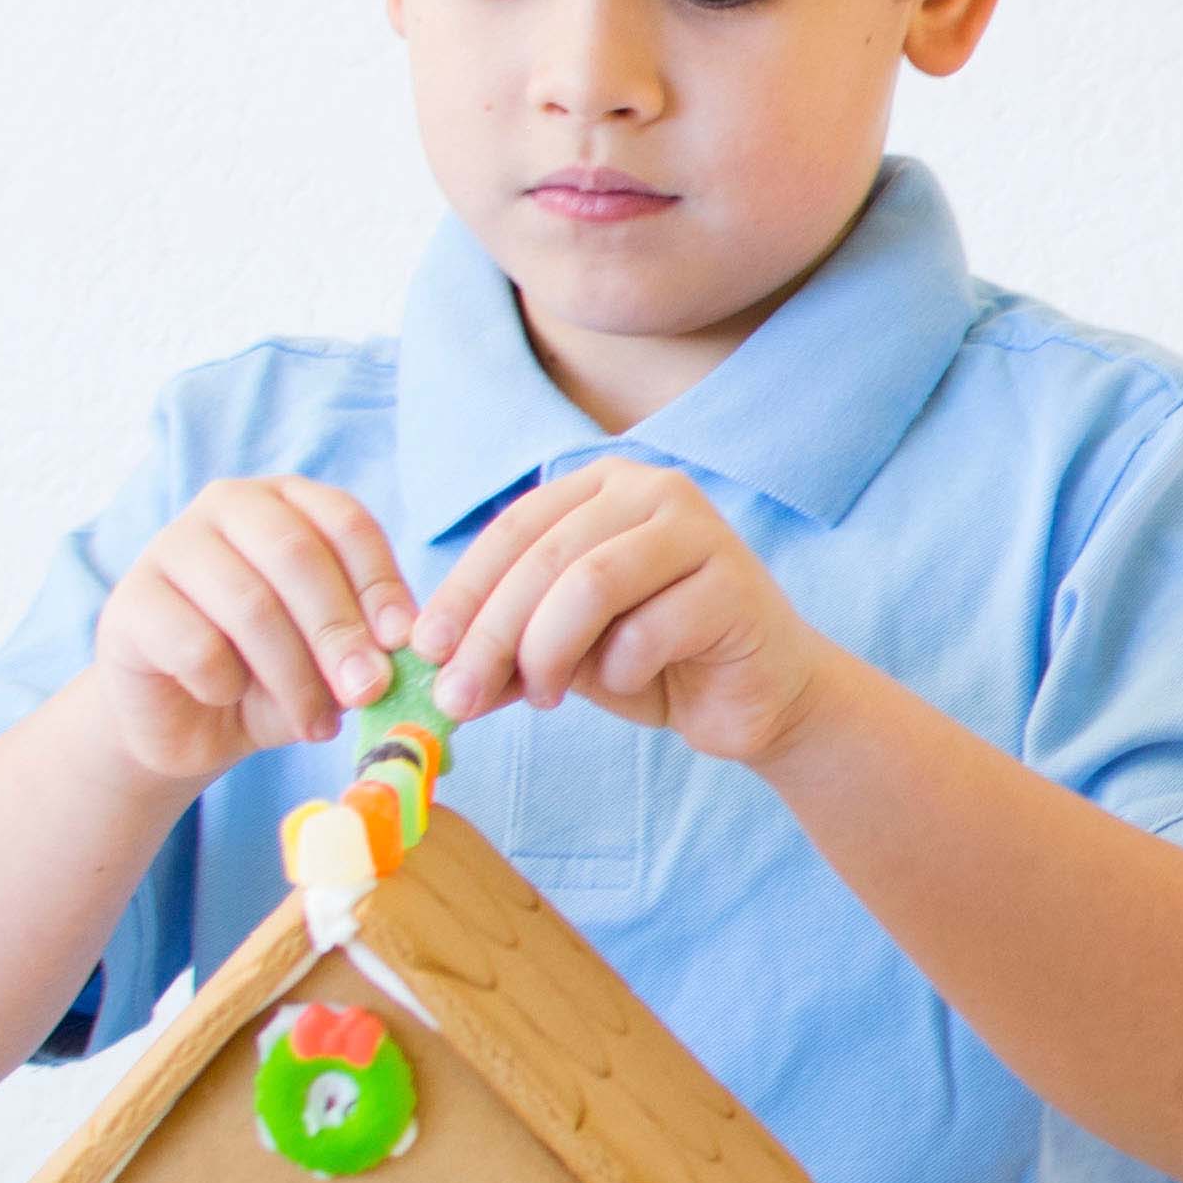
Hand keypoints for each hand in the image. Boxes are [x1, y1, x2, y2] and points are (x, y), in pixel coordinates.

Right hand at [87, 478, 417, 783]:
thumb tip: (410, 650)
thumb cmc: (270, 675)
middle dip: (340, 632)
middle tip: (367, 692)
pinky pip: (196, 645)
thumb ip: (367, 645)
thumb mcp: (332, 657)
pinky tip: (226, 698)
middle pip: (298, 556)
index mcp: (290, 502)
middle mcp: (229, 505)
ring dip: (293, 675)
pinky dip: (225, 685)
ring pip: (250, 605)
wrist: (182, 721)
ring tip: (316, 723)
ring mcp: (171, 546)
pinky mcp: (130, 603)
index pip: (346, 522)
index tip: (407, 642)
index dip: (381, 584)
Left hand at [416, 460, 834, 768]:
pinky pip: (648, 630)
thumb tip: (428, 664)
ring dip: (548, 653)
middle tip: (459, 696)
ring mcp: (701, 531)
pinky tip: (631, 681)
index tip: (423, 651)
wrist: (758, 695)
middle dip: (491, 634)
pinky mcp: (734, 586)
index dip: (462, 591)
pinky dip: (620, 670)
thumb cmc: (655, 660)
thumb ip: (507, 643)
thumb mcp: (564, 646)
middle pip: (546, 557)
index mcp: (604, 486)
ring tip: (543, 696)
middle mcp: (655, 489)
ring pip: (591, 585)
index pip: (514, 528)